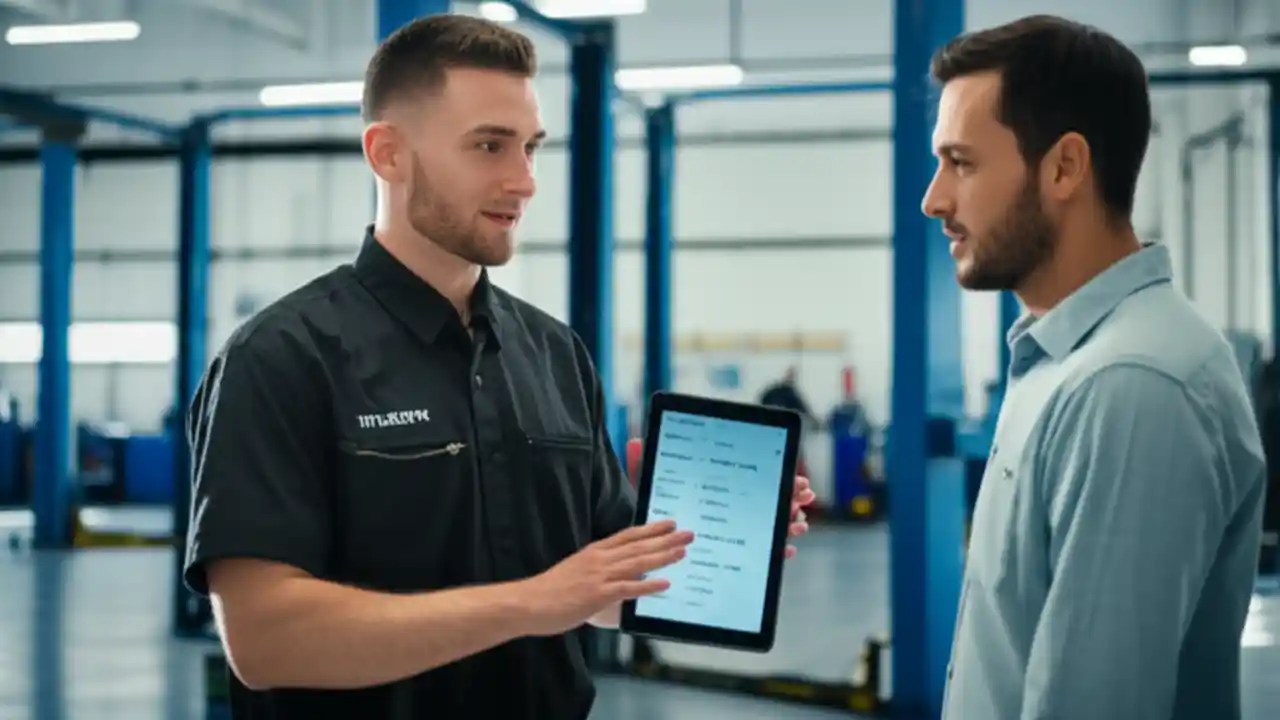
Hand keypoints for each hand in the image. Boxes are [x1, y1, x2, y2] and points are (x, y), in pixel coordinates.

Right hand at [518, 520, 693, 636]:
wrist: (528, 602)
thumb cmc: (550, 591)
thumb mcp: (577, 573)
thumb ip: (599, 572)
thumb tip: (620, 578)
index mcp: (594, 552)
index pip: (628, 536)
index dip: (651, 529)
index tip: (670, 523)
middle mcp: (600, 559)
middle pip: (638, 545)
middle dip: (665, 539)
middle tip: (688, 534)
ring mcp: (599, 576)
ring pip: (637, 562)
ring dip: (662, 556)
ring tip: (682, 551)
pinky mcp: (598, 594)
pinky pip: (628, 588)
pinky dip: (648, 584)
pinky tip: (665, 583)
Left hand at [625, 438, 816, 559]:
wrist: (642, 559)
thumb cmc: (648, 524)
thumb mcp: (648, 494)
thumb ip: (643, 467)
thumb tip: (635, 441)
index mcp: (720, 492)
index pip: (756, 480)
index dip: (779, 477)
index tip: (794, 476)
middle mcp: (733, 513)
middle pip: (771, 501)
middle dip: (792, 496)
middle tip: (803, 493)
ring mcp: (736, 536)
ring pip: (772, 527)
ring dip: (790, 522)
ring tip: (798, 521)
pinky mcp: (734, 559)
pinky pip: (762, 556)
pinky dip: (777, 553)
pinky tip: (785, 551)